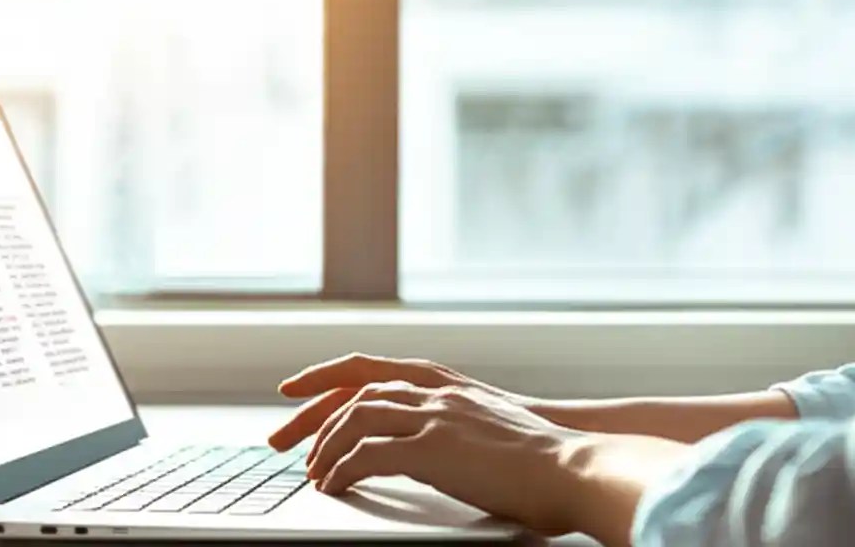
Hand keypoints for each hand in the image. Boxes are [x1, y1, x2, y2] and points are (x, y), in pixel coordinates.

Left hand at [287, 381, 691, 544]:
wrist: (575, 464)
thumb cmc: (544, 457)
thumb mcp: (492, 429)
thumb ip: (458, 428)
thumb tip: (439, 451)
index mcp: (448, 385)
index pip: (371, 368)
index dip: (326, 376)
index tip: (293, 391)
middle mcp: (437, 392)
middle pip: (353, 390)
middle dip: (310, 416)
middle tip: (278, 441)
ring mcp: (435, 417)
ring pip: (354, 417)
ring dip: (324, 445)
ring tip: (310, 472)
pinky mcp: (434, 448)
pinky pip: (369, 455)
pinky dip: (343, 469)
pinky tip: (334, 487)